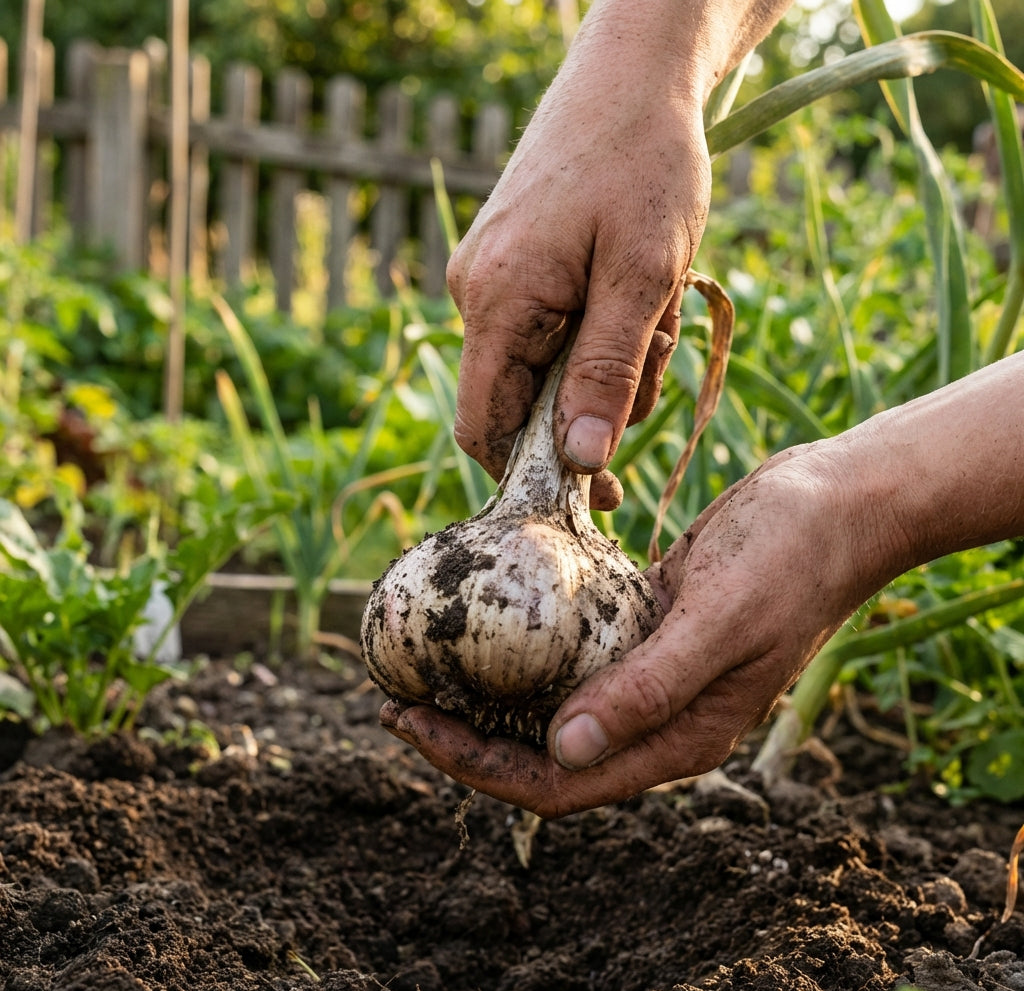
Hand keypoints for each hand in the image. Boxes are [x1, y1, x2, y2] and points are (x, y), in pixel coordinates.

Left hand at [380, 442, 897, 816]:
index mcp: (677, 739)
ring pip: (548, 702)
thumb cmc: (789, 560)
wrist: (835, 504)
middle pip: (541, 752)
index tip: (410, 724)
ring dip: (486, 692)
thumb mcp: (720, 622)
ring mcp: (648, 674)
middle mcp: (656, 718)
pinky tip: (482, 620)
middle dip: (465, 735)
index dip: (477, 766)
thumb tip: (564, 752)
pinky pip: (569, 652)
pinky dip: (522, 646)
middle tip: (396, 697)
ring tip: (422, 663)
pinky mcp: (641, 628)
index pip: (559, 783)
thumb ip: (650, 690)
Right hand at [447, 3, 712, 509]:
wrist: (633, 76)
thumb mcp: (641, 277)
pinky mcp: (516, 267)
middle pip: (521, 402)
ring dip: (607, 361)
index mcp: (496, 302)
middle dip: (592, 402)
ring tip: (654, 308)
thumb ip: (608, 373)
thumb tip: (583, 462)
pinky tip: (637, 291)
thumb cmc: (643, 163)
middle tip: (653, 359)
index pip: (483, 428)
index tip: (602, 488)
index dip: (534, 472)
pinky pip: (552, 330)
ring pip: (544, 367)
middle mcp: (478, 294)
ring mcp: (493, 278)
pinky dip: (600, 329)